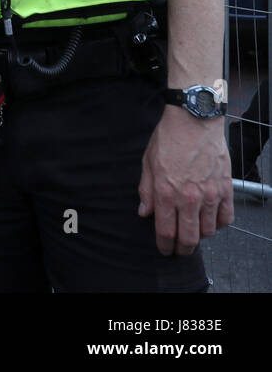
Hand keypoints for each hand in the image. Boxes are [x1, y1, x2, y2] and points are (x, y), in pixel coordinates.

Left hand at [138, 103, 233, 254]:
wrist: (194, 121)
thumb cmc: (168, 139)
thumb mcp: (147, 163)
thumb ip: (146, 190)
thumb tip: (144, 212)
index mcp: (166, 192)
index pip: (166, 230)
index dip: (164, 245)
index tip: (164, 249)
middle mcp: (189, 198)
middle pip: (189, 237)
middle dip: (182, 249)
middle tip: (179, 250)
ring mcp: (210, 195)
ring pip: (208, 231)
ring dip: (200, 236)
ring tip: (192, 231)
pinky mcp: (226, 189)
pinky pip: (226, 218)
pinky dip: (218, 224)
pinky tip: (210, 220)